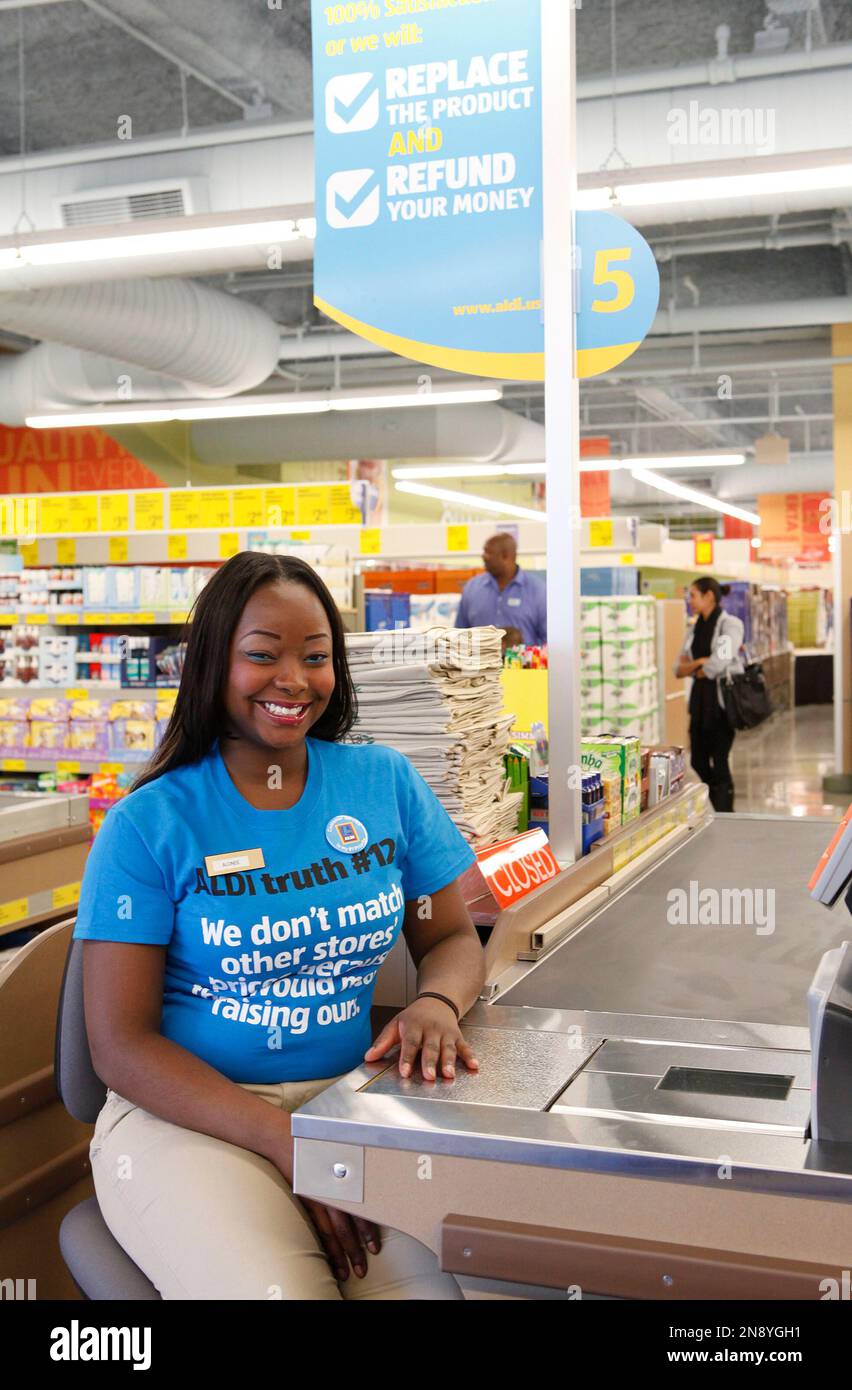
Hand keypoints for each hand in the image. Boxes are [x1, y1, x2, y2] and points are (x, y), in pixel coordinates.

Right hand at [267, 1124, 379, 1281]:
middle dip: (357, 1248)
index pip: (361, 1210)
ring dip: (342, 1253)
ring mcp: (318, 1196)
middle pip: (348, 1226)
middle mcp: (334, 1189)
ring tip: (348, 1272)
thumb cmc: (315, 1141)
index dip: (369, 1231)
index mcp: (346, 1177)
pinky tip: (328, 1257)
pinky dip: (324, 1243)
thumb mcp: (340, 1150)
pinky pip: (316, 1226)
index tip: (375, 1248)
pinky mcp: (305, 1198)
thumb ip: (353, 1165)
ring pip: (333, 1231)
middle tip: (365, 1267)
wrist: (283, 1137)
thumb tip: (369, 1176)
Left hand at [364, 998, 479, 1081]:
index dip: (406, 1058)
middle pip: (430, 1047)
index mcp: (414, 1026)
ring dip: (449, 1061)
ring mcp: (446, 1033)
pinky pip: (465, 1046)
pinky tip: (474, 1066)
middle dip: (429, 1062)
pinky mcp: (457, 1036)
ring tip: (448, 1074)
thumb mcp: (396, 1024)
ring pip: (448, 1048)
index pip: (410, 1043)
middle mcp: (431, 1029)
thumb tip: (368, 1057)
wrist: (437, 1001)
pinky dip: (470, 1056)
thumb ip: (383, 1042)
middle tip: (428, 1076)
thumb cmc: (414, 1017)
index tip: (404, 1071)